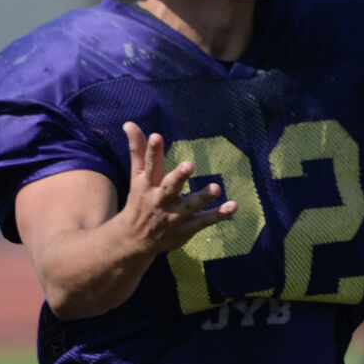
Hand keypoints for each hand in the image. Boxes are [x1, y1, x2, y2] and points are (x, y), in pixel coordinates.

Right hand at [118, 121, 236, 253]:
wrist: (134, 240)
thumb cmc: (140, 200)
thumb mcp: (137, 176)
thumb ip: (138, 150)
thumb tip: (129, 123)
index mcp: (147, 185)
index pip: (150, 165)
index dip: (153, 151)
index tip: (157, 136)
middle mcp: (160, 200)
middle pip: (170, 187)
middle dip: (178, 177)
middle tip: (189, 165)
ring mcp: (174, 216)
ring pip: (190, 206)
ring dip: (203, 197)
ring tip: (216, 187)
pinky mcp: (186, 228)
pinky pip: (205, 221)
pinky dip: (219, 215)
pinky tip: (234, 206)